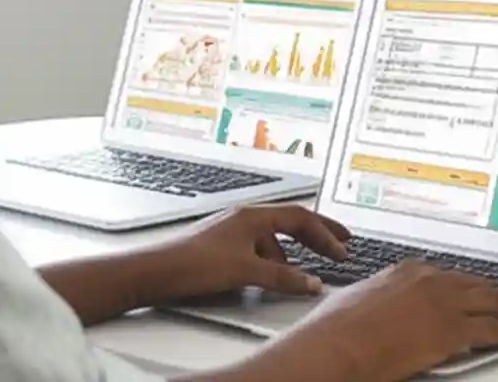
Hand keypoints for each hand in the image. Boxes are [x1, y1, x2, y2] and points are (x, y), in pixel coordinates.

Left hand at [153, 205, 349, 301]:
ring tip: (302, 273)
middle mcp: (243, 219)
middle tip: (339, 246)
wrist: (155, 271)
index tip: (342, 249)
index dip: (325, 233)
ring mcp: (232, 232)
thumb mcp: (245, 271)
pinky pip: (256, 250)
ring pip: (272, 239)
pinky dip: (270, 263)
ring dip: (291, 254)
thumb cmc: (193, 262)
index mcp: (253, 216)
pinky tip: (269, 278)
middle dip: (316, 236)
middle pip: (290, 223)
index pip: (300, 218)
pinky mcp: (221, 248)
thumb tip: (311, 282)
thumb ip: (282, 277)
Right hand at [274, 261, 497, 380]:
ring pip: (494, 302)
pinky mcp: (452, 330)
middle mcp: (429, 280)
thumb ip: (378, 302)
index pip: (449, 277)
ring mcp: (443, 303)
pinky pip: (495, 329)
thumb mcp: (357, 302)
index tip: (481, 290)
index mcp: (406, 271)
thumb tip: (378, 312)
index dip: (470, 287)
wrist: (338, 343)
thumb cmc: (336, 328)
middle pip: (478, 285)